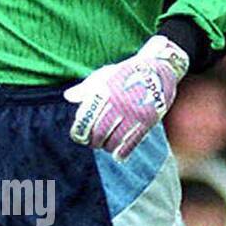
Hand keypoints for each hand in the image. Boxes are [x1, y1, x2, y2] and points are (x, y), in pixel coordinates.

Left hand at [64, 35, 188, 160]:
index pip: (86, 119)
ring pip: (115, 140)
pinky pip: (132, 142)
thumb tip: (68, 97)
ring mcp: (133, 112)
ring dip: (107, 147)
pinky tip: (118, 156)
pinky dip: (123, 152)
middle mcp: (117, 103)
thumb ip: (86, 87)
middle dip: (93, 142)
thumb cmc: (126, 73)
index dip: (80, 132)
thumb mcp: (105, 74)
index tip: (79, 136)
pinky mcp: (147, 120)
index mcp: (104, 91)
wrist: (158, 70)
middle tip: (93, 142)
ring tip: (105, 145)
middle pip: (99, 132)